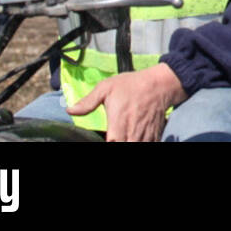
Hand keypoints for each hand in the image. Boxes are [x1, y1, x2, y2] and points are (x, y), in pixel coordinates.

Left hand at [65, 63, 187, 141]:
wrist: (161, 83)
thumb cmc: (132, 85)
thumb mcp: (107, 87)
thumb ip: (88, 101)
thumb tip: (69, 110)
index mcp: (117, 124)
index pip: (110, 143)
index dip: (107, 142)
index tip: (105, 137)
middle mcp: (131, 133)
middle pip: (123, 146)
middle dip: (116, 143)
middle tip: (112, 136)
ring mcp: (143, 136)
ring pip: (135, 146)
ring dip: (129, 143)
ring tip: (121, 137)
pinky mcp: (153, 136)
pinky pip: (147, 144)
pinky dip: (140, 142)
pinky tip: (133, 138)